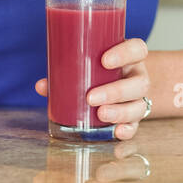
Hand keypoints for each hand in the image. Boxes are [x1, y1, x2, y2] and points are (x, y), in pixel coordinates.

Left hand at [36, 38, 150, 139]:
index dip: (125, 54)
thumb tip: (42, 86)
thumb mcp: (88, 65)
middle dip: (116, 91)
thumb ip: (66, 72)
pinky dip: (128, 130)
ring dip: (120, 112)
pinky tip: (117, 132)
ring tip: (100, 115)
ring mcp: (138, 99)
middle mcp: (137, 77)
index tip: (105, 61)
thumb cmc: (99, 71)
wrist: (119, 84)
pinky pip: (136, 125)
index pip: (137, 49)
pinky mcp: (135, 117)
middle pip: (140, 83)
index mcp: (130, 58)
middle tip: (91, 97)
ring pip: (139, 105)